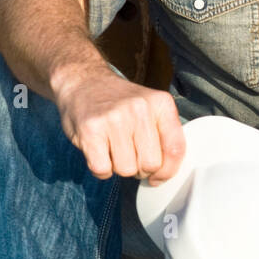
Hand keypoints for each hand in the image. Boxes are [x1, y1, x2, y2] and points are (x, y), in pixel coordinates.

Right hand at [54, 68, 184, 184]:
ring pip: (126, 170)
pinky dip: (100, 170)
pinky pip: (102, 170)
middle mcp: (140, 109)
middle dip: (140, 169)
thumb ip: (164, 134)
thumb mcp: (150, 107)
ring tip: (113, 150)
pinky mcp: (91, 130)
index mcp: (161, 103)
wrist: (83, 82)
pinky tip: (99, 153)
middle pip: (151, 164)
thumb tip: (166, 173)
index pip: (175, 149)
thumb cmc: (119, 102)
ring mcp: (115, 119)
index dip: (167, 171)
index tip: (157, 177)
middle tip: (130, 157)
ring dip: (119, 168)